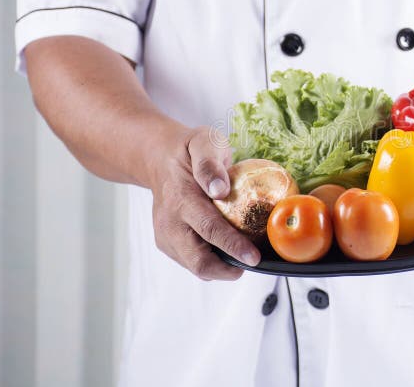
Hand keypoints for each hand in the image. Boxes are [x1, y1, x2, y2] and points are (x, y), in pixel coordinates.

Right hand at [148, 126, 260, 279]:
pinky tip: (228, 250)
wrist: (158, 158)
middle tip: (254, 263)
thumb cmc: (189, 150)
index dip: (233, 246)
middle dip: (228, 270)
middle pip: (198, 260)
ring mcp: (165, 235)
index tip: (254, 258)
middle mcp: (169, 222)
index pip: (209, 228)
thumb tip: (220, 189)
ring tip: (244, 257)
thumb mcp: (204, 143)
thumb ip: (210, 164)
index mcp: (181, 198)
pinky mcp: (166, 243)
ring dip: (222, 268)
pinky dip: (212, 262)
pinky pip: (192, 261)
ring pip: (195, 266)